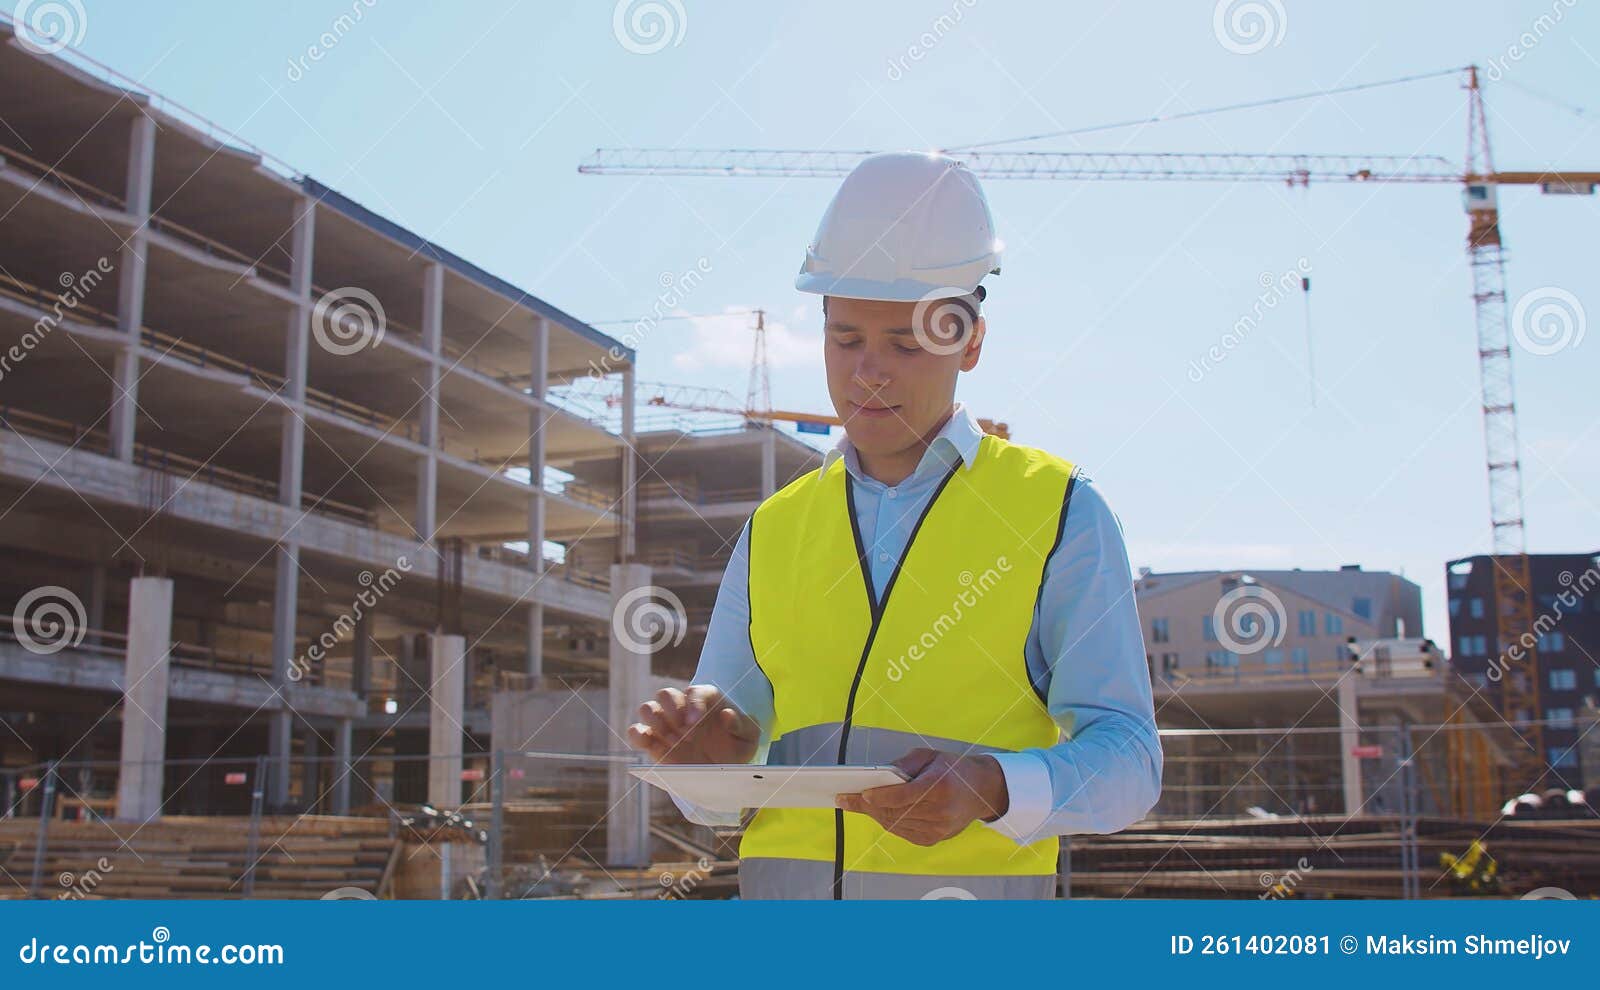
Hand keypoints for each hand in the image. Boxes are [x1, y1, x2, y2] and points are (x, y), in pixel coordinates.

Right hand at [626, 685, 760, 764]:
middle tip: (685, 732)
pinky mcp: (654, 743)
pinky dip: (637, 735)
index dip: (693, 705)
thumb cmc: (737, 747)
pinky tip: (648, 743)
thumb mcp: (750, 738)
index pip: (695, 692)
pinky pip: (636, 732)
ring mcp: (666, 724)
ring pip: (647, 709)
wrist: (723, 769)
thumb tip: (727, 715)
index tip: (696, 722)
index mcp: (706, 700)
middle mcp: (683, 708)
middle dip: (672, 711)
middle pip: (666, 694)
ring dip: (655, 722)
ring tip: (671, 739)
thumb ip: (745, 725)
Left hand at [834, 748, 1007, 845]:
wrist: (981, 791)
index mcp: (939, 787)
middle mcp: (939, 811)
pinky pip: (902, 832)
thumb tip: (880, 775)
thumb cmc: (952, 769)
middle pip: (894, 812)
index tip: (859, 793)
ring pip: (895, 824)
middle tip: (844, 799)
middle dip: (867, 806)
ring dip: (874, 814)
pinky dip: (887, 821)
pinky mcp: (933, 839)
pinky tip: (876, 812)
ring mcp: (937, 829)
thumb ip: (905, 764)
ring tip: (855, 804)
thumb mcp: (930, 756)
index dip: (879, 796)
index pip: (903, 796)